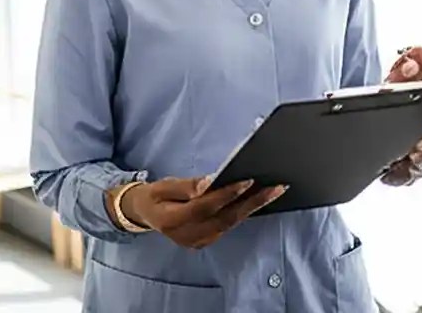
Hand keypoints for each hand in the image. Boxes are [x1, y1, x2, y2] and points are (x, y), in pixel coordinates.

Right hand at [117, 177, 285, 248]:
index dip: (227, 194)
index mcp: (172, 221)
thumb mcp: (163, 186)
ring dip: (253, 208)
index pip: (205, 207)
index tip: (248, 180)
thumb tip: (209, 182)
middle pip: (225, 219)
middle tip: (275, 188)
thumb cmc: (155, 196)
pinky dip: (243, 213)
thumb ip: (186, 186)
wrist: (145, 214)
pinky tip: (256, 200)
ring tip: (273, 192)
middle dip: (252, 203)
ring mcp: (198, 242)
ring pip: (230, 224)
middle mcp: (187, 236)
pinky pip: (227, 226)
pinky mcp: (206, 241)